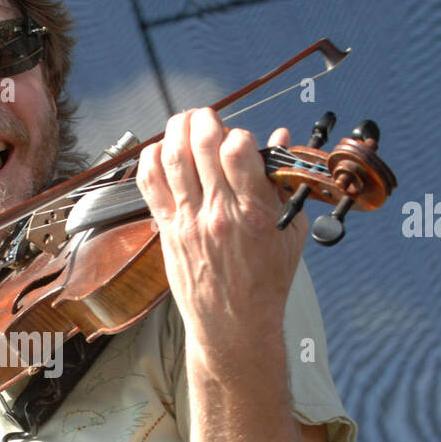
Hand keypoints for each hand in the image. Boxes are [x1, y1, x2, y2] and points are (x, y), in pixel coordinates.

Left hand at [136, 109, 303, 357]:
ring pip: (172, 158)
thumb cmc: (266, 281)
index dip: (237, 133)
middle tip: (207, 117)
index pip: (238, 150)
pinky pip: (150, 184)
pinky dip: (151, 158)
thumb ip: (282, 183)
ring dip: (176, 130)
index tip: (240, 140)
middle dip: (203, 120)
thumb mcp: (291, 232)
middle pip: (200, 146)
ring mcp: (189, 221)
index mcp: (255, 212)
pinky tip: (161, 151)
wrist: (235, 324)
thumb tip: (279, 137)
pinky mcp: (168, 229)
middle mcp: (219, 213)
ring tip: (185, 123)